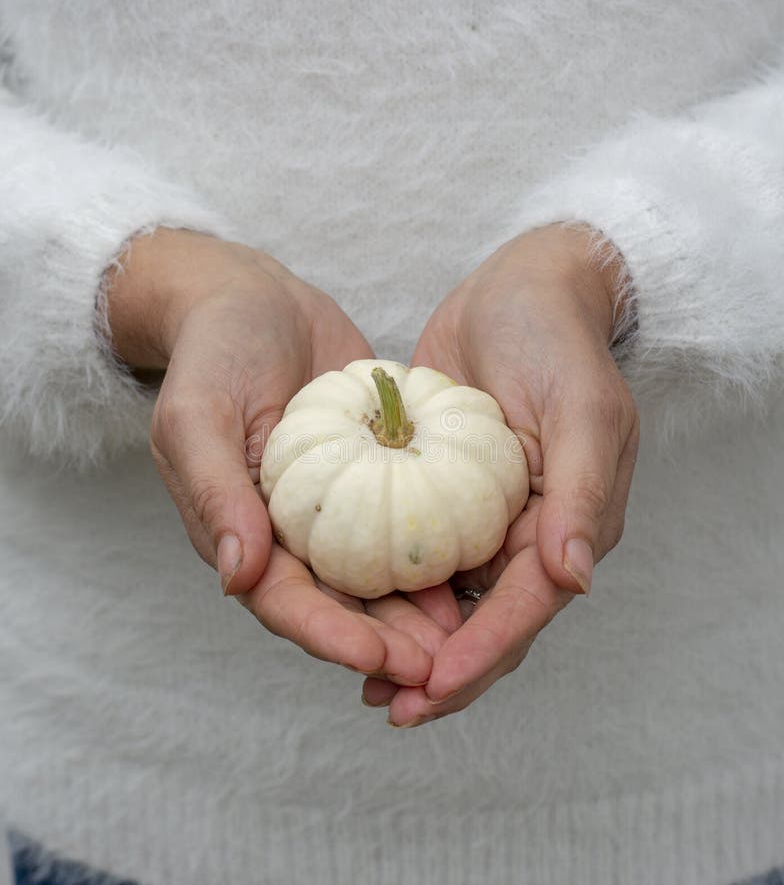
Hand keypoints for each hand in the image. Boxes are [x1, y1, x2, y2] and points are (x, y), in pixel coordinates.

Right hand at [107, 227, 438, 683]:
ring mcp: (333, 510)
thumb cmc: (214, 353)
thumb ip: (214, 492)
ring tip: (465, 636)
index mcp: (238, 530)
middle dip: (385, 640)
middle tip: (438, 664)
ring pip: (377, 576)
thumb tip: (238, 576)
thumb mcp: (198, 415)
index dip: (328, 634)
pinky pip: (404, 522)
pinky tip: (473, 569)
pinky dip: (433, 549)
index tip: (377, 656)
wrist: (254, 301)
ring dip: (416, 611)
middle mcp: (287, 534)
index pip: (283, 601)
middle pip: (338, 605)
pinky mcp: (372, 478)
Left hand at [361, 223, 639, 722]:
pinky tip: (353, 606)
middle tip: (387, 706)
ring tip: (364, 681)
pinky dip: (393, 585)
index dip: (481, 653)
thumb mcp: (580, 407)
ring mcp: (487, 515)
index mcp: (570, 522)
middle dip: (442, 671)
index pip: (526, 605)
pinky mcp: (447, 491)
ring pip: (452, 598)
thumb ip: (580, 491)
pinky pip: (420, 550)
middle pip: (489, 620)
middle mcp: (530, 531)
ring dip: (413, 641)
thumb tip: (575, 578)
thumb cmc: (557, 339)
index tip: (429, 690)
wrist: (523, 287)